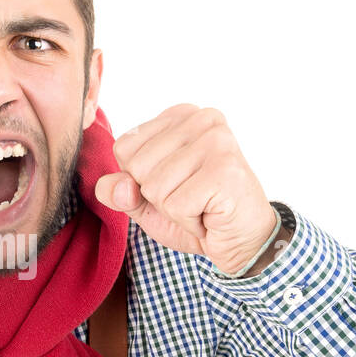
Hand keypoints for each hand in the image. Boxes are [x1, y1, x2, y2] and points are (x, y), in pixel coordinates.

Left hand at [94, 104, 279, 275]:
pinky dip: (189, 221)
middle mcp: (201, 118)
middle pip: (137, 167)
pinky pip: (176, 205)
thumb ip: (119, 190)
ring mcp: (216, 141)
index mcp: (179, 116)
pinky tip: (211, 214)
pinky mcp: (225, 169)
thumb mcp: (145, 202)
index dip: (140, 180)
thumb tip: (114, 187)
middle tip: (192, 198)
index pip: (124, 148)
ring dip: (175, 211)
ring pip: (155, 187)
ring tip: (202, 206)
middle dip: (158, 197)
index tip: (175, 185)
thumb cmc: (196, 214)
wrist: (241, 241)